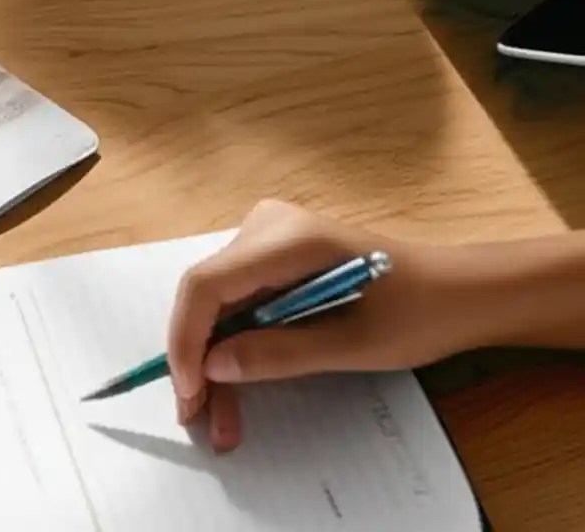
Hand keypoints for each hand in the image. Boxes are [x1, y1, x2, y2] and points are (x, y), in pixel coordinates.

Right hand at [166, 201, 475, 452]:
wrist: (460, 291)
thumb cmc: (421, 312)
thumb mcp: (354, 345)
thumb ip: (279, 353)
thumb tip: (214, 366)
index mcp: (289, 239)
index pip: (207, 284)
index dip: (187, 339)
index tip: (191, 392)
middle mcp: (267, 229)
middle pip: (207, 298)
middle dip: (200, 361)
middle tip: (199, 418)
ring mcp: (268, 241)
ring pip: (218, 308)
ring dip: (216, 363)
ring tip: (223, 420)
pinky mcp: (274, 261)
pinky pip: (238, 306)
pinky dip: (235, 347)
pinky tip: (236, 390)